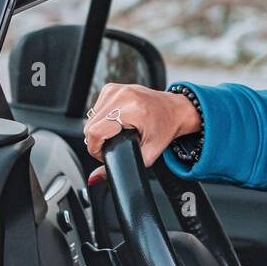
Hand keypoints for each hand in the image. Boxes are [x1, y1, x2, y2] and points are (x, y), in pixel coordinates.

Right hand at [83, 84, 201, 182]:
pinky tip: (116, 123)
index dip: (96, 148)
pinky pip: (96, 108)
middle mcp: (122, 96)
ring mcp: (116, 89)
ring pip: (90, 117)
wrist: (176, 110)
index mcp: (132, 109)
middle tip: (113, 146)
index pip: (96, 131)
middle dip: (97, 141)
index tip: (105, 154)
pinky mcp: (112, 87)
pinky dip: (102, 119)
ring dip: (99, 130)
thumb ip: (122, 167)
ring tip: (117, 134)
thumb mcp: (148, 154)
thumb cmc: (166, 129)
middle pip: (90, 125)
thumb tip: (95, 178)